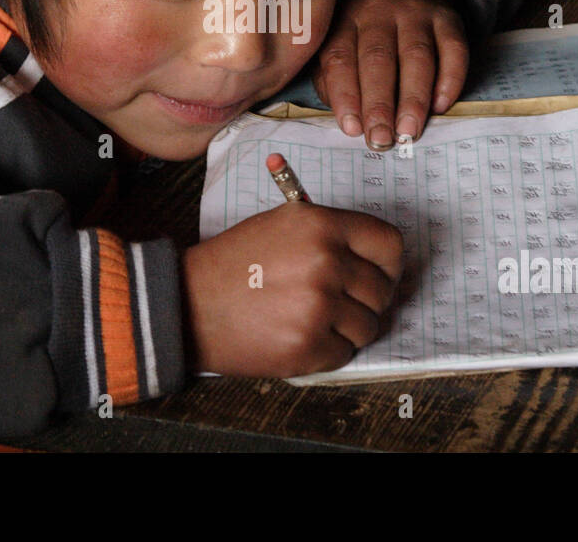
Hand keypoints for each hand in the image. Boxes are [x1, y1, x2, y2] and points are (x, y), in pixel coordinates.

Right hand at [182, 202, 403, 377]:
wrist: (188, 304)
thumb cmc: (233, 264)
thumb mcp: (281, 224)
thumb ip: (329, 233)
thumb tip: (373, 255)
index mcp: (321, 224)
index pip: (388, 244)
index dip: (389, 264)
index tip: (381, 274)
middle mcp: (325, 262)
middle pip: (382, 290)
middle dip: (365, 300)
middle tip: (340, 302)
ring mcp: (318, 306)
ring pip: (369, 325)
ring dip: (348, 328)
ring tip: (313, 319)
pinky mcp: (308, 345)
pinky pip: (346, 352)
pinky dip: (328, 350)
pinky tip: (299, 334)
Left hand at [312, 0, 468, 151]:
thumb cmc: (364, 39)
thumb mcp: (337, 51)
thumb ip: (333, 84)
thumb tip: (349, 122)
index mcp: (343, 22)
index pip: (340, 59)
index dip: (346, 96)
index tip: (353, 129)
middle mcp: (377, 11)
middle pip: (378, 59)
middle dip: (379, 105)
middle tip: (382, 138)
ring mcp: (414, 12)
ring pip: (416, 56)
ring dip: (413, 98)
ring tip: (409, 130)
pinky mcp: (448, 18)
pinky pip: (453, 50)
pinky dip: (449, 80)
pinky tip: (440, 106)